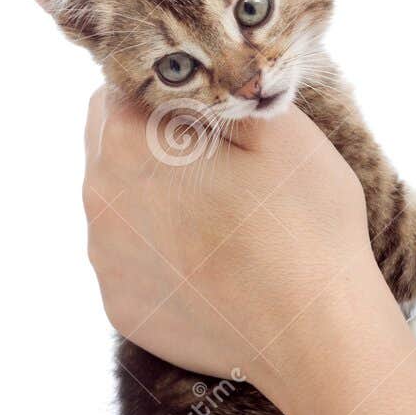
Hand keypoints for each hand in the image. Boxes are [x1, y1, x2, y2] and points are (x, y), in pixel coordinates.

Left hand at [81, 87, 372, 389]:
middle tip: (226, 168)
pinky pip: (135, 262)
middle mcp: (97, 201)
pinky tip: (216, 265)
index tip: (214, 114)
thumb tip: (196, 79)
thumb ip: (223, 87)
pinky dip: (166, 257)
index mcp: (125, 144)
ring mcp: (106, 262)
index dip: (171, 93)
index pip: (122, 87)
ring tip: (226, 221)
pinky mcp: (123, 308)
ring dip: (159, 201)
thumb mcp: (282, 128)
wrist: (318, 335)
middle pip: (112, 147)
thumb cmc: (307, 224)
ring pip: (122, 206)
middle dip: (157, 146)